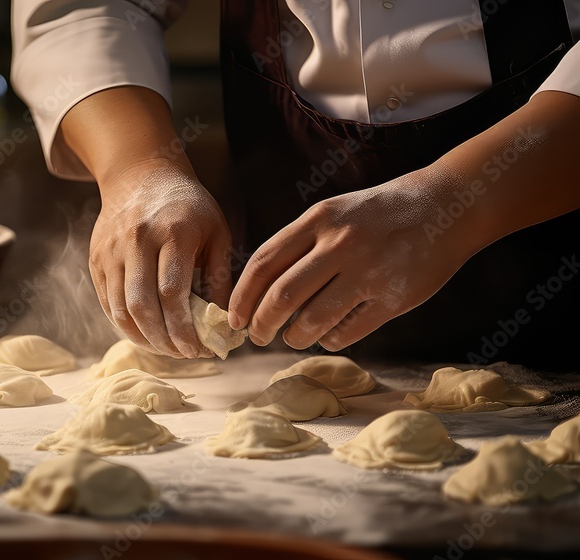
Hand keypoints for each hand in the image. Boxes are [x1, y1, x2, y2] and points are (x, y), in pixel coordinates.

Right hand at [90, 161, 231, 358]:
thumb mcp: (216, 232)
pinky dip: (125, 325)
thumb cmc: (188, 206)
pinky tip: (145, 334)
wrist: (141, 174)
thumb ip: (220, 276)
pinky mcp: (96, 258)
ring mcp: (111, 250)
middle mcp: (137, 240)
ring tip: (165, 348)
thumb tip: (221, 323)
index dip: (183, 329)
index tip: (198, 349)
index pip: (172, 293)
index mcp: (173, 232)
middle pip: (143, 306)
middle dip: (163, 340)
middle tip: (182, 355)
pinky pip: (107, 302)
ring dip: (143, 338)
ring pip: (120, 308)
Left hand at [228, 169, 479, 350]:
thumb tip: (257, 291)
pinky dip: (329, 339)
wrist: (446, 205)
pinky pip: (348, 332)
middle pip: (282, 296)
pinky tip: (327, 335)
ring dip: (294, 337)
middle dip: (262, 324)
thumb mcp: (333, 213)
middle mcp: (341, 243)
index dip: (242, 296)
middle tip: (257, 337)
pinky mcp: (395, 298)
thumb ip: (297, 244)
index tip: (235, 318)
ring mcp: (369, 271)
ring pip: (313, 320)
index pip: (263, 263)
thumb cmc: (378, 214)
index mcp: (318, 219)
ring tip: (292, 338)